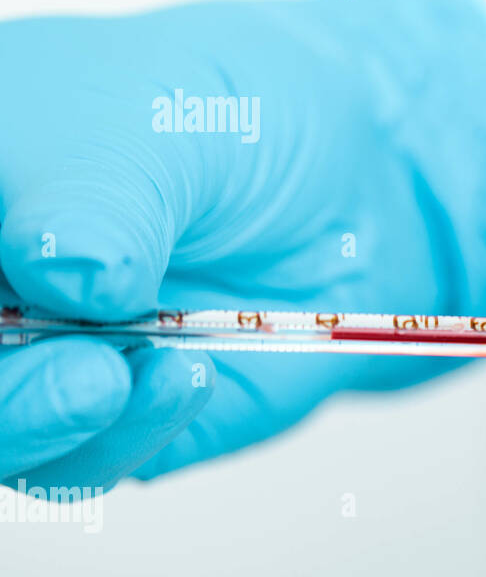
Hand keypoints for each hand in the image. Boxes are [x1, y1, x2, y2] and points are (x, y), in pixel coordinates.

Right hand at [0, 0, 485, 490]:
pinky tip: (187, 371)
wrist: (360, 174)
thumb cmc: (244, 117)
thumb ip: (97, 202)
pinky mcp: (119, 414)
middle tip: (78, 368)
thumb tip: (61, 275)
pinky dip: (126, 429)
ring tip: (116, 374)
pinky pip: (86, 459)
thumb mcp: (161, 127)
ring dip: (42, 416)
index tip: (17, 295)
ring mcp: (47, 353)